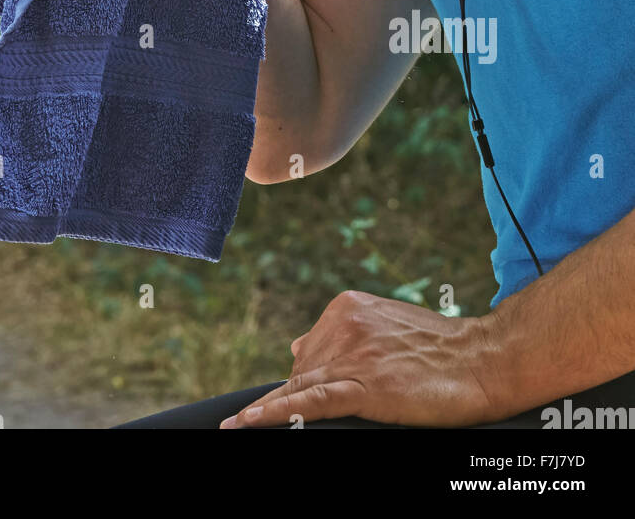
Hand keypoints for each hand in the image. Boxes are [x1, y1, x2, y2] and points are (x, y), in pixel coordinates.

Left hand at [219, 290, 503, 428]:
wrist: (482, 359)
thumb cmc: (440, 348)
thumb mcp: (385, 324)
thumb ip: (344, 334)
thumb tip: (299, 347)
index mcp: (346, 306)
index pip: (310, 348)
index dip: (305, 378)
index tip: (279, 398)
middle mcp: (343, 324)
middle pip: (303, 369)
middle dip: (305, 394)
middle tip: (320, 409)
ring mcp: (352, 355)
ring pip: (302, 387)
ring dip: (284, 408)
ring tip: (249, 426)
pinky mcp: (364, 386)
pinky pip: (310, 401)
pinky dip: (275, 412)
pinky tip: (248, 421)